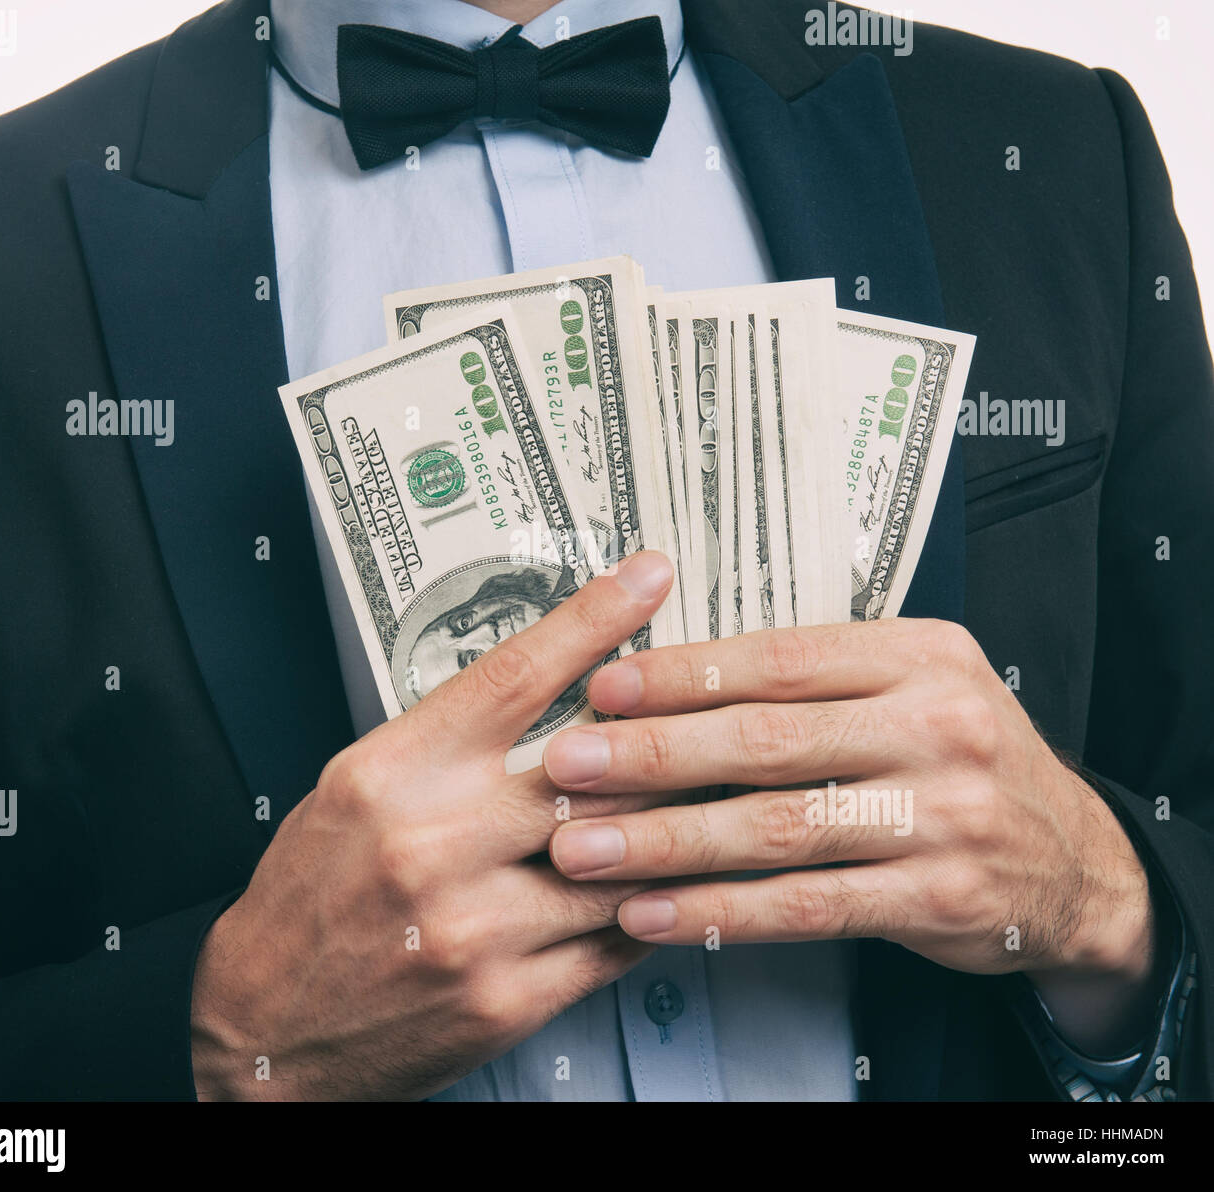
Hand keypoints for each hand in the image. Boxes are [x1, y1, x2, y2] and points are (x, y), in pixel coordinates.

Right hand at [190, 551, 675, 1100]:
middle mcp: (434, 843)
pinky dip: (650, 907)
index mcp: (391, 774)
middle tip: (704, 705)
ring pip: (621, 855)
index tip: (645, 579)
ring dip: (670, 826)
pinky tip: (661, 886)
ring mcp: (475, 926)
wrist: (266, 1031)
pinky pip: (616, 940)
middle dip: (661, 733)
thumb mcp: (354, 790)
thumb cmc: (309, 902)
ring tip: (705, 799)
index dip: (593, 618)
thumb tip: (543, 692)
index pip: (515, 674)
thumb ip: (444, 744)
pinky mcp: (507, 999)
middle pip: (592, 765)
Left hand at [542, 618, 1157, 1051]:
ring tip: (584, 847)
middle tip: (568, 766)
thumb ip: (812, 681)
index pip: (780, 658)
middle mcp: (935, 726)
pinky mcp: (940, 896)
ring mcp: (943, 815)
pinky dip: (721, 911)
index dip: (683, 674)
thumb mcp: (910, 687)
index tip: (604, 688)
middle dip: (653, 755)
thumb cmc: (957, 759)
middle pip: (768, 739)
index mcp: (917, 656)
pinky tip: (653, 911)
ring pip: (777, 827)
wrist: (1073, 859)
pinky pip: (808, 905)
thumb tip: (666, 683)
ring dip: (667, 841)